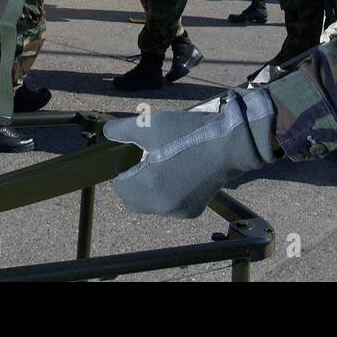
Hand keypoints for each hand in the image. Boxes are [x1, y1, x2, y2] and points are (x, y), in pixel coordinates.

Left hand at [103, 89, 276, 218]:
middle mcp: (161, 205)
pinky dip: (169, 194)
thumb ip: (123, 129)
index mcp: (147, 186)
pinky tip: (180, 174)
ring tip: (165, 165)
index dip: (123, 171)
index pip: (120, 188)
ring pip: (151, 205)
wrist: (228, 144)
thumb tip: (108, 132)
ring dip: (151, 191)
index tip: (134, 158)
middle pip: (133, 200)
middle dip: (134, 184)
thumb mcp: (151, 125)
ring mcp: (178, 211)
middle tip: (147, 162)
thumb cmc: (188, 133)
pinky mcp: (192, 211)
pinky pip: (170, 206)